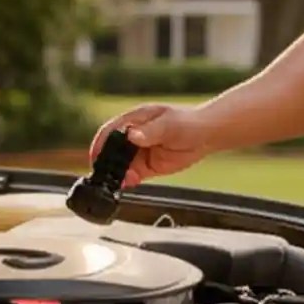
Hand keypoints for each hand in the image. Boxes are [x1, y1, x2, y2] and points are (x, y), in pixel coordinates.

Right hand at [89, 104, 210, 187]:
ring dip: (117, 174)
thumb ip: (151, 131)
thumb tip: (132, 135)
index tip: (97, 156)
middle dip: (107, 163)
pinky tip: (129, 183)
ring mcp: (139, 152)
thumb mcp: (170, 125)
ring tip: (121, 180)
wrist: (206, 135)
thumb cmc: (188, 122)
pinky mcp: (147, 166)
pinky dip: (128, 180)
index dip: (100, 143)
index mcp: (135, 119)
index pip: (110, 130)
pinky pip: (132, 175)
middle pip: (111, 150)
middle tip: (107, 174)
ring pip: (120, 165)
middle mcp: (133, 136)